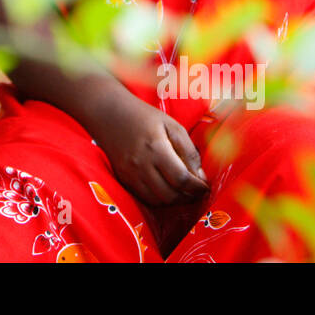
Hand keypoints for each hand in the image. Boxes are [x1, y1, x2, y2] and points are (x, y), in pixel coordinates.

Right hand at [89, 90, 209, 207]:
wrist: (109, 113)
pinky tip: (167, 189)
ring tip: (183, 191)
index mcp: (156, 148)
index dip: (198, 187)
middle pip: (170, 195)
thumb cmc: (144, 116)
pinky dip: (160, 199)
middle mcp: (141, 165)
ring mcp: (130, 174)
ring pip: (158, 201)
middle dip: (188, 197)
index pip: (182, 179)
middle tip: (197, 191)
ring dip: (175, 200)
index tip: (205, 186)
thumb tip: (200, 175)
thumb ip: (188, 150)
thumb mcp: (172, 125)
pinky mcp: (124, 179)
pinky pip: (145, 198)